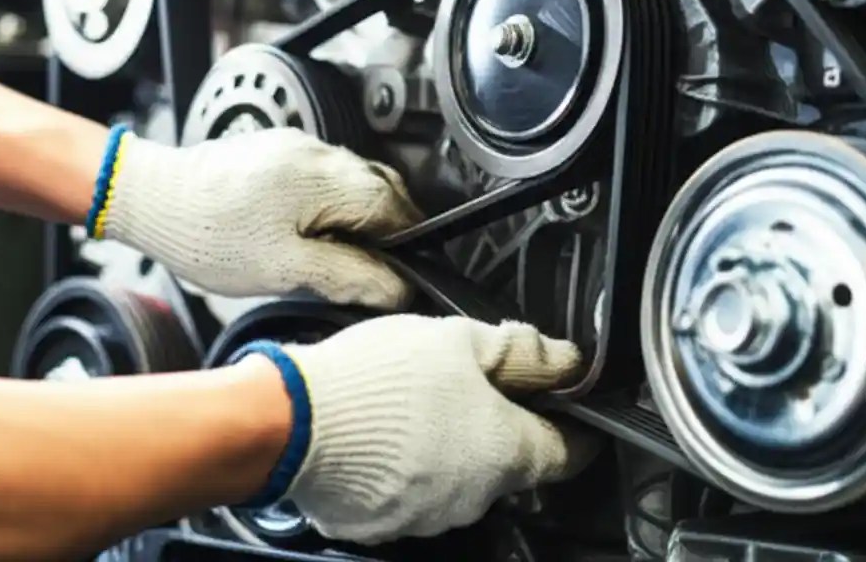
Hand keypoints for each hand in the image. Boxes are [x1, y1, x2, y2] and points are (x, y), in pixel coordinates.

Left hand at [103, 128, 422, 308]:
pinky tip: (316, 231)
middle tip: (381, 270)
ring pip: (355, 180)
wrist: (150, 198)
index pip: (396, 209)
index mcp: (326, 177)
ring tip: (345, 254)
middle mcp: (318, 152)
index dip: (408, 246)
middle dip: (391, 229)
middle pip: (383, 188)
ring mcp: (298, 147)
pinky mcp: (278, 151)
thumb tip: (397, 288)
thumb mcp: (283, 270)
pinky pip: (327, 175)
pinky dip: (335, 203)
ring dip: (362, 216)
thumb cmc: (206, 234)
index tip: (405, 276)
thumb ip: (348, 276)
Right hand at [239, 315, 600, 543]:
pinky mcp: (386, 525)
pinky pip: (412, 494)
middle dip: (496, 426)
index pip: (570, 454)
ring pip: (460, 479)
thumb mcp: (458, 339)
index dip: (574, 426)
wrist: (291, 422)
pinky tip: (383, 433)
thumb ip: (521, 351)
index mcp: (507, 452)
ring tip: (413, 402)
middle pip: (509, 463)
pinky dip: (407, 467)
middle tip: (465, 383)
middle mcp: (476, 497)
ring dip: (449, 446)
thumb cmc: (377, 380)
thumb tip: (566, 360)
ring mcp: (430, 518)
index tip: (565, 406)